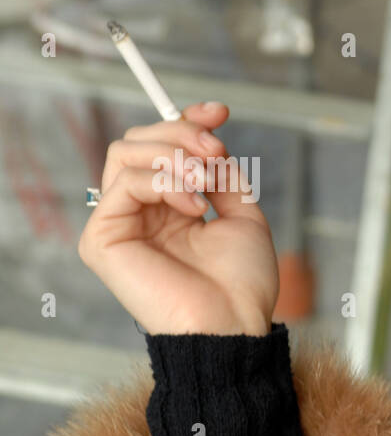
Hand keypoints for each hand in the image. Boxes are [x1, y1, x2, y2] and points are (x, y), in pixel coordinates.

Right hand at [78, 101, 277, 335]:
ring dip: (175, 158)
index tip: (221, 111)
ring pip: (127, 152)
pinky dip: (163, 182)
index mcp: (169, 207)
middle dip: (181, 133)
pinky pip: (124, 182)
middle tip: (216, 150)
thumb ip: (223, 176)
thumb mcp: (244, 215)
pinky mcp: (102, 239)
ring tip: (206, 186)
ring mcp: (118, 224)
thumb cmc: (241, 284)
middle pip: (139, 141)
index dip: (187, 121)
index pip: (162, 148)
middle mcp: (140, 212)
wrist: (235, 324)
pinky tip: (193, 207)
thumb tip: (210, 142)